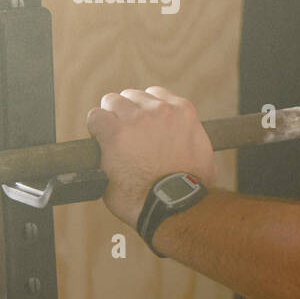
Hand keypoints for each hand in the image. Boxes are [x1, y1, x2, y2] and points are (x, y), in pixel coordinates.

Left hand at [85, 87, 216, 228]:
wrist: (173, 204)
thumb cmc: (189, 188)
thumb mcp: (204, 155)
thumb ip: (193, 139)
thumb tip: (189, 144)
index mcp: (183, 111)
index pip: (155, 95)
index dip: (145, 112)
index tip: (142, 128)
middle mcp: (160, 109)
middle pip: (131, 96)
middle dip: (127, 115)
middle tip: (127, 139)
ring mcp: (137, 119)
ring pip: (111, 102)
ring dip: (110, 120)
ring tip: (114, 143)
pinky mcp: (114, 132)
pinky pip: (95, 118)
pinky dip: (95, 130)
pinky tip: (101, 144)